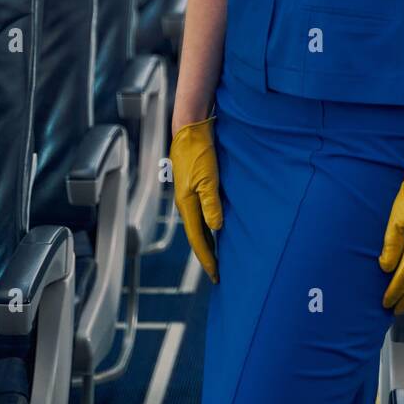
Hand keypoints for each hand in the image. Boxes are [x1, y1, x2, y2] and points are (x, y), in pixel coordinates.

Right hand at [169, 116, 221, 283]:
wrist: (190, 128)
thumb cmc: (199, 151)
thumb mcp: (208, 177)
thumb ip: (211, 203)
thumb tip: (216, 228)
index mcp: (187, 204)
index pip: (198, 239)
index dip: (207, 259)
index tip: (216, 275)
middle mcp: (186, 203)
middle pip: (197, 236)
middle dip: (206, 255)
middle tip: (217, 272)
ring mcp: (189, 194)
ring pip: (199, 225)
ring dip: (208, 241)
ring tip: (218, 255)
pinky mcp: (194, 185)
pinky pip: (201, 212)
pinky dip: (208, 225)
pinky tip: (217, 226)